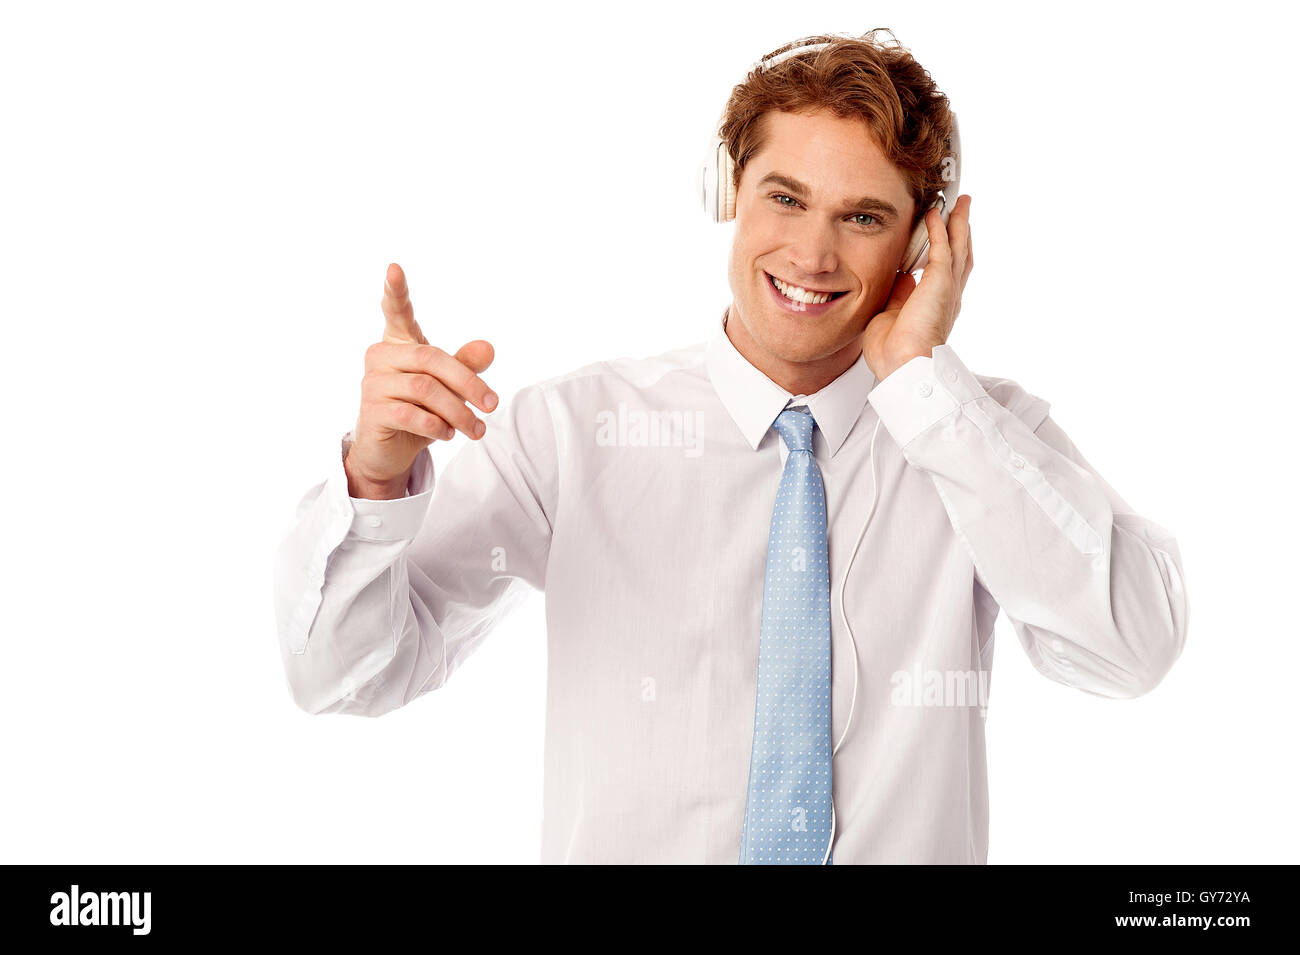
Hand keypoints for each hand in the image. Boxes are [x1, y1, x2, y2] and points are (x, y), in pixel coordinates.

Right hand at [344, 263, 497, 498]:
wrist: (391, 452)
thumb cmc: (421, 411)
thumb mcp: (450, 388)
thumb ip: (466, 365)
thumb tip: (488, 349)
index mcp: (399, 343)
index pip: (396, 312)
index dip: (396, 291)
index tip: (394, 268)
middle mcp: (381, 357)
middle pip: (431, 359)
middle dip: (468, 383)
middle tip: (492, 405)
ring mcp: (372, 383)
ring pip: (425, 390)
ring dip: (458, 412)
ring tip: (475, 429)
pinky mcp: (372, 411)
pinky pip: (413, 415)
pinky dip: (437, 426)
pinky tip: (447, 434)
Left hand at [861, 194, 972, 380]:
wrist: (904, 365)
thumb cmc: (895, 353)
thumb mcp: (892, 315)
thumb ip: (899, 295)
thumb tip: (900, 276)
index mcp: (937, 305)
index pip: (946, 271)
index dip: (948, 251)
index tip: (946, 233)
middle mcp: (948, 295)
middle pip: (961, 254)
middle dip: (962, 230)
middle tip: (963, 209)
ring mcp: (947, 287)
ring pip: (958, 246)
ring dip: (959, 222)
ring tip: (960, 202)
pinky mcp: (941, 281)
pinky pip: (943, 246)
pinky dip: (940, 228)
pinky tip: (937, 212)